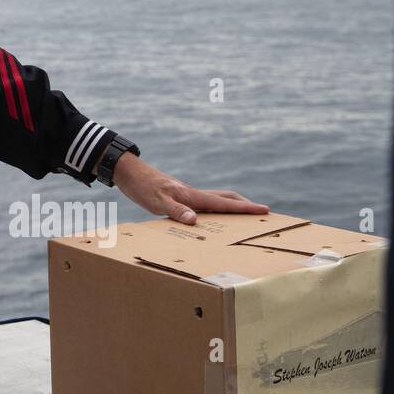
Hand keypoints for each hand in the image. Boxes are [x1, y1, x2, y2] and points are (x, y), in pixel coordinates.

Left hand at [112, 152, 269, 224]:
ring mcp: (187, 194)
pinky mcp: (179, 196)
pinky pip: (203, 204)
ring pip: (215, 200)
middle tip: (261, 213)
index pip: (224, 203)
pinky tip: (211, 217)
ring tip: (243, 216)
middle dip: (244, 205)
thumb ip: (175, 211)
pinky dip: (215, 209)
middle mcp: (193, 194)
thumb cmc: (141, 186)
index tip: (265, 210)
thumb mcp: (156, 201)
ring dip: (231, 206)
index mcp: (192, 195)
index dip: (244, 208)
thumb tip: (195, 221)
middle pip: (225, 197)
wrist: (129, 172)